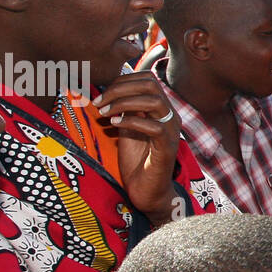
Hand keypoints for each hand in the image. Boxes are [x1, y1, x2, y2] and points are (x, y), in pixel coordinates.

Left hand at [96, 71, 181, 223]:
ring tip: (104, 112)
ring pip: (154, 101)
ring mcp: (171, 131)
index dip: (122, 80)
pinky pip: (154, 127)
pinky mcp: (168, 148)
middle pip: (151, 84)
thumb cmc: (137, 161)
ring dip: (123, 102)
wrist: (147, 192)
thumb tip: (105, 90)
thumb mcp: (126, 128)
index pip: (147, 78)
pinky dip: (131, 121)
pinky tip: (114, 124)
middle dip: (120, 88)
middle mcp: (170, 116)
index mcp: (161, 109)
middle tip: (99, 101)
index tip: (101, 94)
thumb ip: (123, 109)